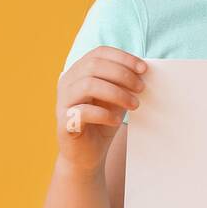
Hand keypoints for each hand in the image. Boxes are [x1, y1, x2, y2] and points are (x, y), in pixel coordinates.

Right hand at [55, 46, 147, 172]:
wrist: (87, 154)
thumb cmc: (103, 121)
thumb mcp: (116, 98)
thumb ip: (123, 83)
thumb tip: (143, 71)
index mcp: (79, 71)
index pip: (99, 53)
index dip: (123, 58)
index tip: (143, 69)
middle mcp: (67, 83)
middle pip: (94, 66)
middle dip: (122, 74)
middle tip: (141, 88)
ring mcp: (63, 102)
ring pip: (88, 85)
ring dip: (117, 93)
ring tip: (134, 105)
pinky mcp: (64, 122)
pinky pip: (82, 111)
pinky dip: (104, 114)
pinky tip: (116, 120)